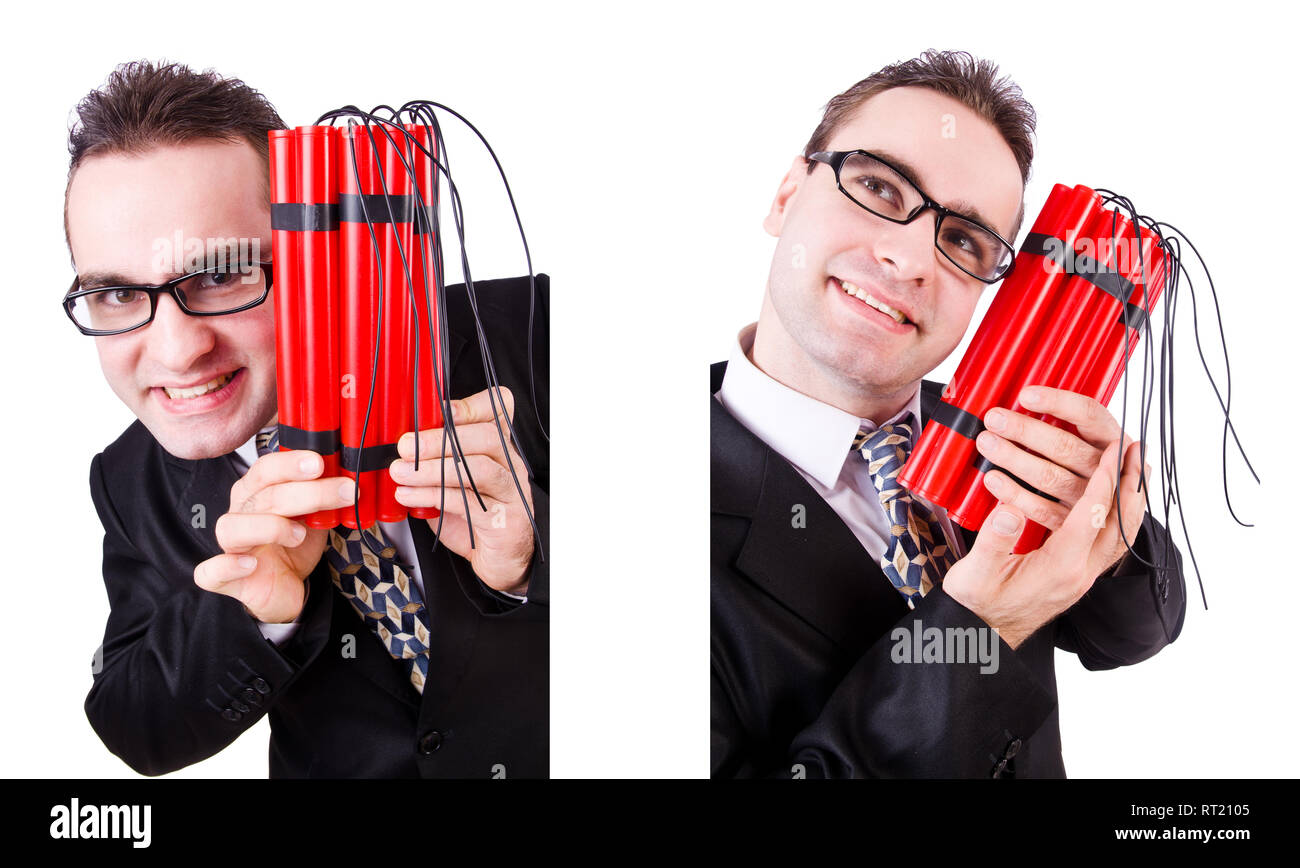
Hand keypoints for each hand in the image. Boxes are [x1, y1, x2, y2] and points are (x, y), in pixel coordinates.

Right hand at [194, 451, 355, 623]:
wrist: (286, 585)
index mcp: (258, 491)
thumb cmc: (296, 543)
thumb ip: (324, 494)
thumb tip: (351, 473)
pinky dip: (227, 566)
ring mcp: (231, 545)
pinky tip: (250, 564)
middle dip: (308, 492)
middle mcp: (240, 512)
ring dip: (270, 527)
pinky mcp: (225, 578)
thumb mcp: (315, 515)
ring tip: (299, 535)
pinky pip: (210, 572)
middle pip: (264, 496)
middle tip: (342, 491)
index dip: (290, 463)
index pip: (266, 468)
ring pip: (233, 527)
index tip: (320, 463)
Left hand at [390, 386, 535, 594]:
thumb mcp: (455, 480)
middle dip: (439, 440)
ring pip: (480, 469)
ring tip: (400, 473)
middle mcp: (510, 464)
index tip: (436, 411)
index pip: (499, 408)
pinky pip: (468, 503)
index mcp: (498, 446)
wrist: (500, 558)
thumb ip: (436, 460)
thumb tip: (396, 445)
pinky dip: (433, 497)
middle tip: (404, 447)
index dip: (470, 406)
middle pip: (487, 437)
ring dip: (433, 470)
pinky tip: (409, 497)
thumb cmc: (475, 516)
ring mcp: (512, 491)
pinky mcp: (505, 520)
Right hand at [941, 386, 1151, 648]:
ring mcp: (1083, 576)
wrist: (984, 638)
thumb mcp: (974, 574)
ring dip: (1129, 498)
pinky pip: (1110, 541)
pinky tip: (1115, 499)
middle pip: (1120, 524)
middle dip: (1128, 483)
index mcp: (1059, 568)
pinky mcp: (1078, 575)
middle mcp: (1080, 573)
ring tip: (1132, 467)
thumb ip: (993, 542)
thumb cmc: (978, 606)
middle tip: (1133, 448)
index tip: (1111, 451)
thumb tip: (1010, 509)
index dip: (1103, 481)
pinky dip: (1118, 515)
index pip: (1091, 517)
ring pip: (1121, 533)